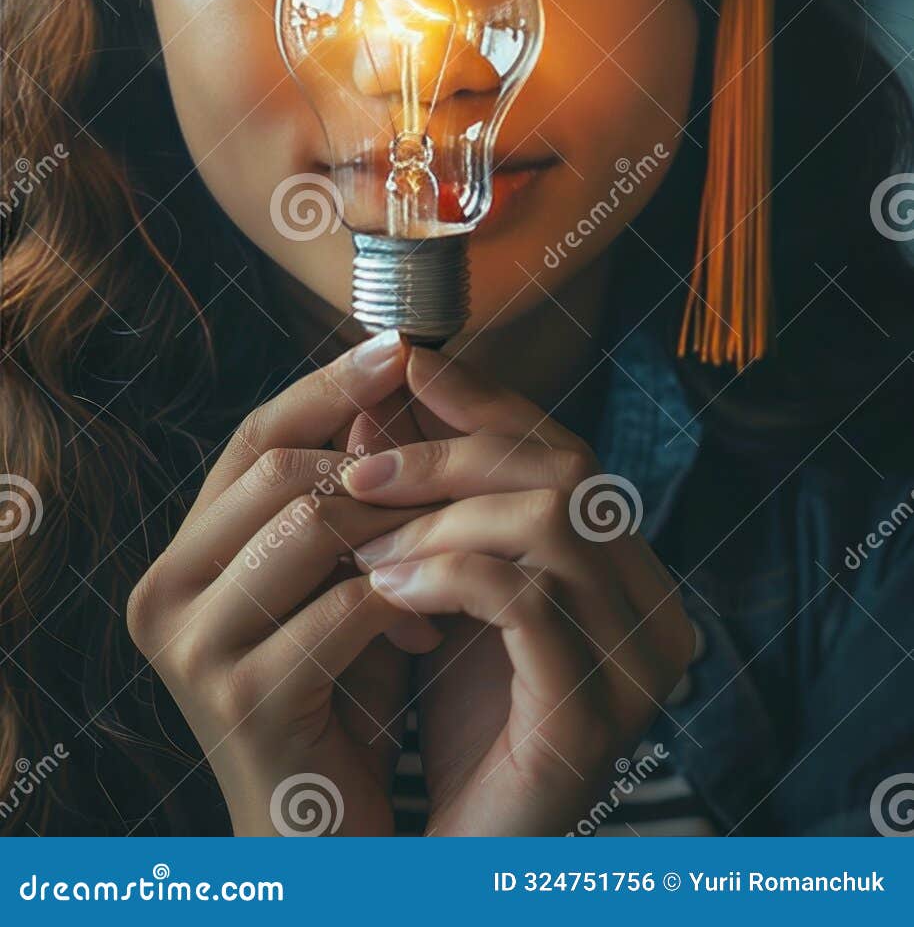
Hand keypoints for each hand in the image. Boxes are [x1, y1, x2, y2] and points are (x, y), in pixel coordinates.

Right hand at [126, 330, 435, 835]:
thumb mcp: (339, 583)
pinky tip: (432, 638)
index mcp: (182, 558)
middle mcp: (165, 594)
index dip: (328, 386)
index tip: (402, 347)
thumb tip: (396, 383)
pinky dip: (407, 608)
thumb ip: (351, 496)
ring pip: (315, 525)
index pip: (256, 438)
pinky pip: (348, 607)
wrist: (323, 845)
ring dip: (400, 533)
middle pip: (283, 470)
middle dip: (379, 462)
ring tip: (445, 560)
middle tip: (451, 474)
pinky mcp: (245, 701)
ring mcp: (195, 650)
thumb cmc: (339, 702)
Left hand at [343, 347, 694, 835]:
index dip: (489, 404)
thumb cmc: (453, 724)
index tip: (410, 368)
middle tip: (360, 468)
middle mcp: (651, 610)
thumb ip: (425, 504)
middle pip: (564, 473)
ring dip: (437, 520)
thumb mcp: (443, 590)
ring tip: (364, 545)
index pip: (565, 453)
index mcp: (627, 573)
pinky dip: (447, 577)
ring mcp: (633, 665)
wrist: (458, 860)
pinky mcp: (591, 716)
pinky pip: (526, 603)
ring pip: (547, 524)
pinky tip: (385, 592)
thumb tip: (374, 401)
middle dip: (452, 454)